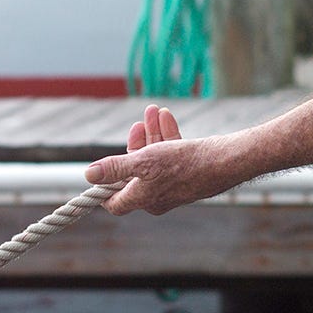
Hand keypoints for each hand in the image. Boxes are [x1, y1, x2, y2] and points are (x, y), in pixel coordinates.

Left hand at [83, 105, 233, 215]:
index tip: (100, 170)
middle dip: (134, 145)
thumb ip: (115, 168)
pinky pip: (171, 155)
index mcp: (142, 199)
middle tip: (137, 124)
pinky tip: (166, 116)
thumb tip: (88, 175)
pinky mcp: (187, 173)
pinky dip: (167, 137)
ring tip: (153, 111)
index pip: (115, 201)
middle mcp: (156, 196)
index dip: (104, 187)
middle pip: (135, 172)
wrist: (224, 162)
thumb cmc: (183, 165)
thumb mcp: (143, 162)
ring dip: (152, 135)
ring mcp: (172, 185)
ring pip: (155, 159)